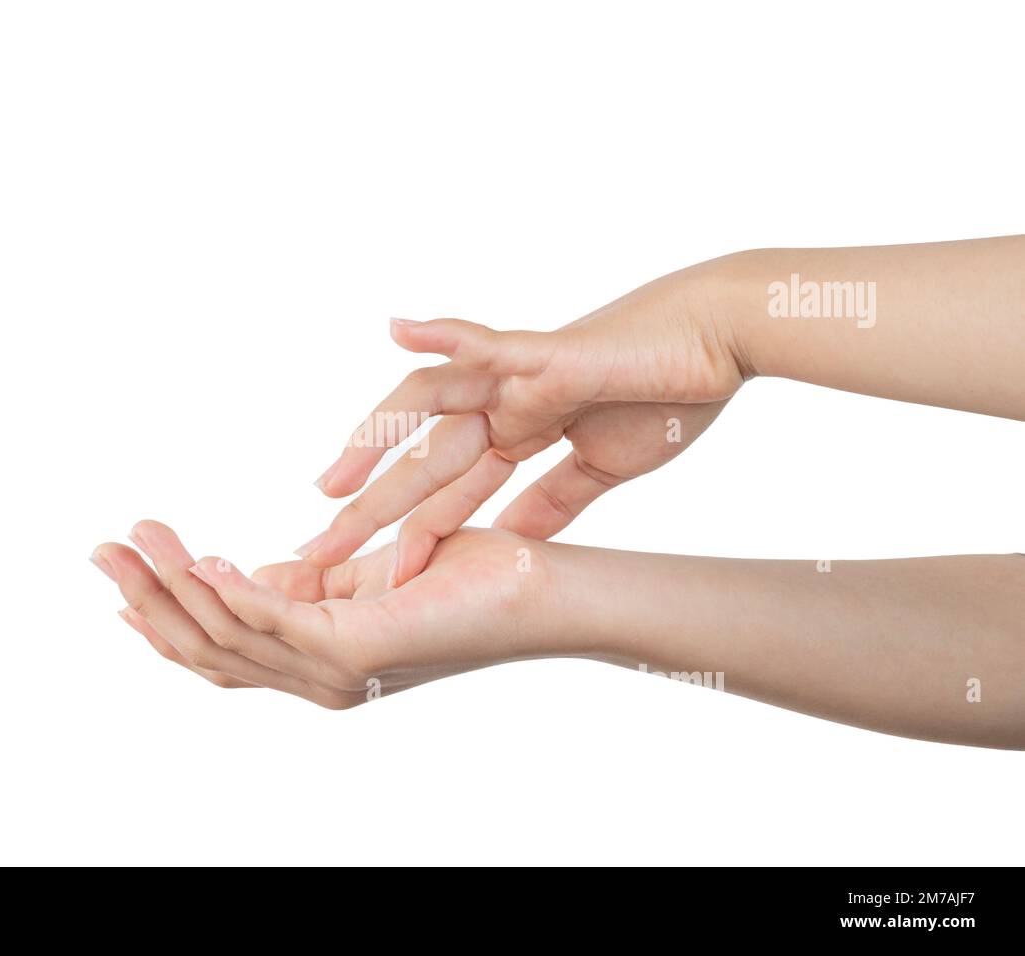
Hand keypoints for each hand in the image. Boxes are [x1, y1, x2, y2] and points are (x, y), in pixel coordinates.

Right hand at [90, 521, 555, 707]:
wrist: (540, 590)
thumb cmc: (468, 576)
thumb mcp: (364, 573)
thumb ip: (306, 580)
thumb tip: (244, 568)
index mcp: (316, 662)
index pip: (221, 652)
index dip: (164, 618)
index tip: (121, 575)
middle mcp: (318, 679)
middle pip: (208, 649)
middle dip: (150, 598)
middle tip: (104, 549)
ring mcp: (336, 671)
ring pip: (230, 636)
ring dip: (176, 585)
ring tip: (139, 537)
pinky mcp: (359, 648)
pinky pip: (276, 620)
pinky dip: (232, 589)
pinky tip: (201, 558)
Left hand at [300, 257, 748, 585]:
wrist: (720, 339)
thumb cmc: (668, 394)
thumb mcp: (600, 468)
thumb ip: (550, 501)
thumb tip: (509, 542)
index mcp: (517, 434)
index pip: (449, 493)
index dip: (407, 535)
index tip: (362, 577)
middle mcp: (502, 405)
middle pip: (422, 462)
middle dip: (369, 510)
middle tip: (311, 553)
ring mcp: (515, 377)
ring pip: (426, 408)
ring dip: (377, 445)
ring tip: (330, 487)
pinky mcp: (543, 353)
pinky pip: (485, 340)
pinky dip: (444, 335)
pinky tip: (398, 330)